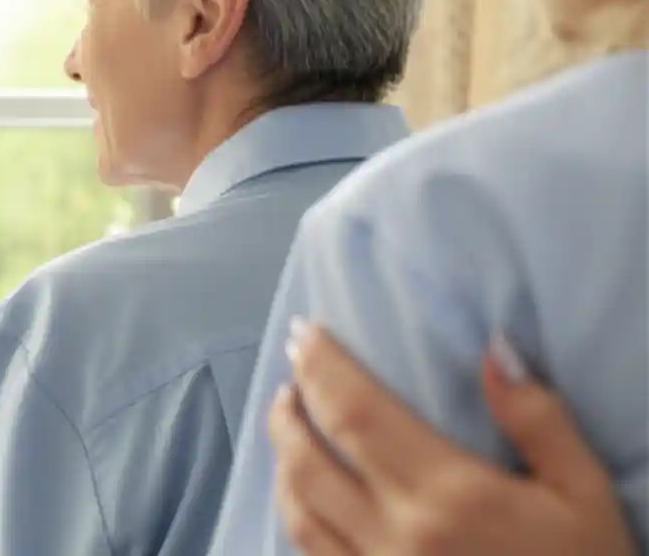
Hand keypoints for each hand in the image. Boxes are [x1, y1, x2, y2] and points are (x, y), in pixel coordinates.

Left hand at [268, 321, 635, 555]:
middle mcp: (396, 534)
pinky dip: (294, 510)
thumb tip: (494, 349)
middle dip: (289, 405)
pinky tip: (300, 488)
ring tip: (285, 418)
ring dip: (281, 456)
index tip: (304, 332)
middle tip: (290, 362)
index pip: (357, 413)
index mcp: (448, 495)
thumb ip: (537, 419)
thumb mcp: (584, 493)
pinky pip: (310, 551)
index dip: (321, 367)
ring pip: (298, 509)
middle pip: (310, 458)